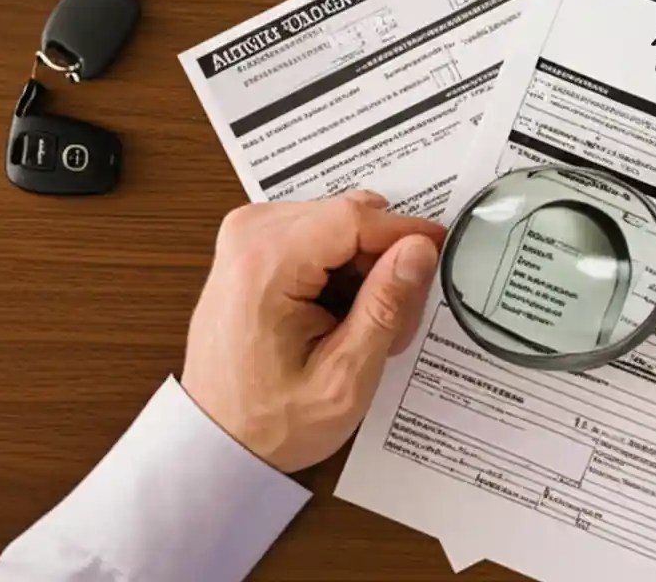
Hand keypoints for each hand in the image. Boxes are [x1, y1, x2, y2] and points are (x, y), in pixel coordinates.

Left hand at [181, 190, 444, 472]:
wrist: (215, 438)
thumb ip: (386, 305)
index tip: (440, 253)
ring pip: (338, 224)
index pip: (356, 216)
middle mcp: (248, 234)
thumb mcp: (345, 377)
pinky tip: (339, 315)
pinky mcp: (250, 244)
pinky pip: (317, 235)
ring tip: (361, 328)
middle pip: (349, 217)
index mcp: (264, 262)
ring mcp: (245, 235)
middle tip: (391, 323)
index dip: (407, 232)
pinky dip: (339, 270)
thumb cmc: (270, 420)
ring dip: (363, 270)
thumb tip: (419, 249)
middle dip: (382, 263)